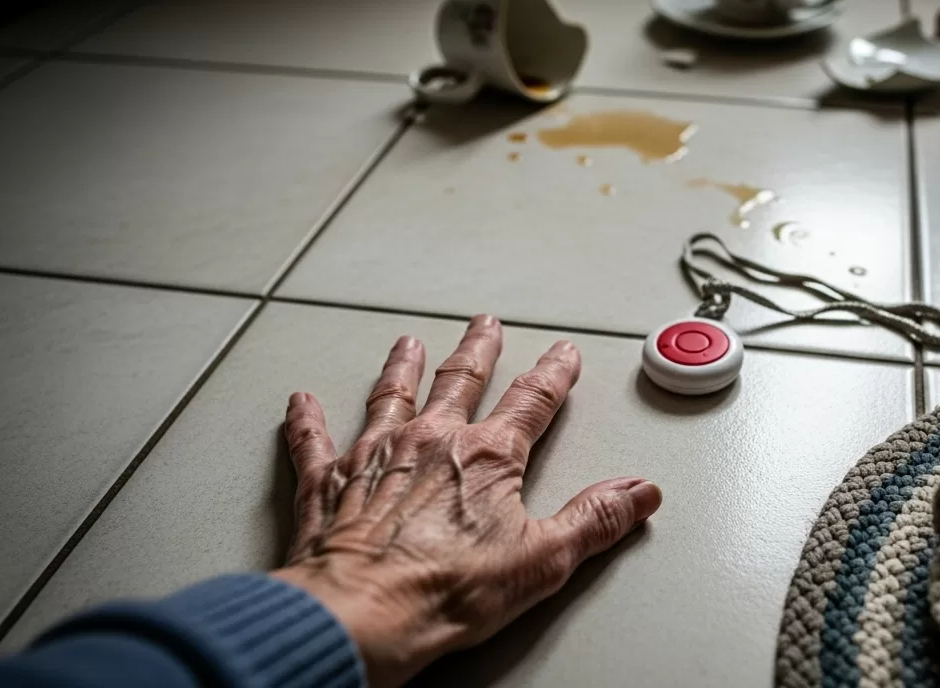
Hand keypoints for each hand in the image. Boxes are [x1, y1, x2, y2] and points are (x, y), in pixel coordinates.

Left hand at [270, 315, 661, 687]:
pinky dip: (307, 421)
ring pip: (390, 395)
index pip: (531, 402)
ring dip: (402, 368)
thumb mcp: (542, 561)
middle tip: (485, 325)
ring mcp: (374, 457)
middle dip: (478, 350)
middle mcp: (429, 441)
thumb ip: (593, 520)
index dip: (552, 375)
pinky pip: (313, 442)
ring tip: (408, 344)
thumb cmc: (443, 592)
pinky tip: (302, 402)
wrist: (361, 614)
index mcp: (486, 457)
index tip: (562, 354)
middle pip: (460, 380)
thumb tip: (637, 493)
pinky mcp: (327, 485)